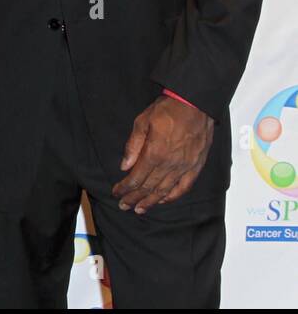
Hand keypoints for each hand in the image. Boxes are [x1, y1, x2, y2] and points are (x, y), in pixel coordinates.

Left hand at [113, 95, 212, 213]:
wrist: (196, 104)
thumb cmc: (167, 110)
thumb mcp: (142, 122)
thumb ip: (133, 146)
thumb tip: (124, 166)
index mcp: (155, 153)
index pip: (136, 177)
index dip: (125, 188)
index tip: (116, 193)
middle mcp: (170, 164)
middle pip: (149, 187)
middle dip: (134, 198)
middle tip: (123, 206)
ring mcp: (185, 167)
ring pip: (165, 191)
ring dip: (151, 202)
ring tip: (139, 209)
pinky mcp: (196, 166)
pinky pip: (184, 187)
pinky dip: (173, 196)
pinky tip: (163, 201)